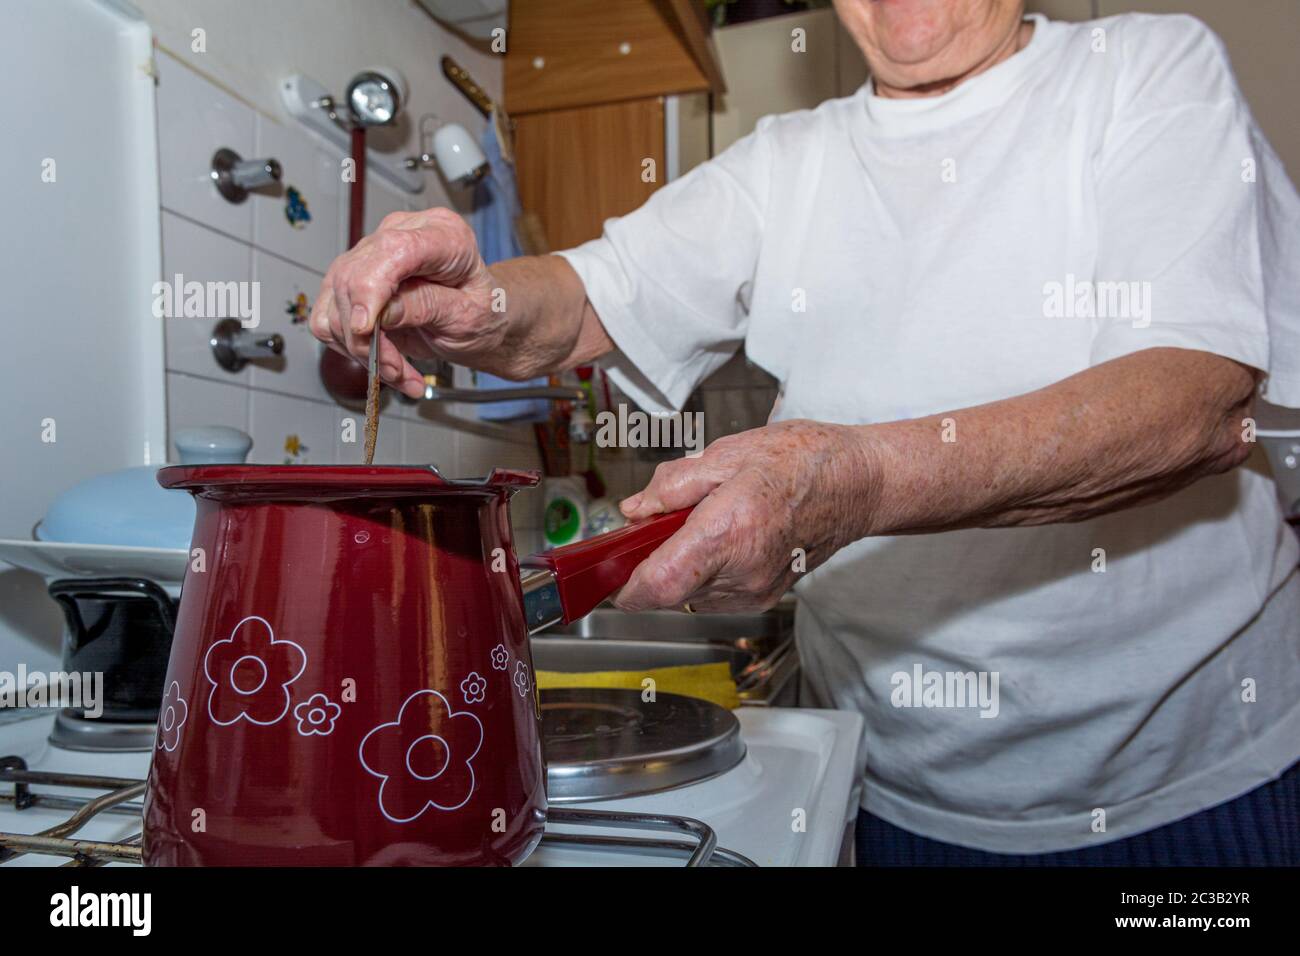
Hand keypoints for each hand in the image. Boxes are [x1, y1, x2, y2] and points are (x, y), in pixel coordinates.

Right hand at [310, 208, 499, 397]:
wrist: (480, 321)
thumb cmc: (484, 313)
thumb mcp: (469, 315)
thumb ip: (427, 307)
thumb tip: (380, 312)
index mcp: (442, 233)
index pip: (393, 248)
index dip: (371, 287)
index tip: (365, 327)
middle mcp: (401, 235)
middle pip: (355, 279)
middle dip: (369, 337)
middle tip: (396, 370)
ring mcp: (372, 257)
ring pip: (336, 303)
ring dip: (361, 350)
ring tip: (398, 371)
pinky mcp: (353, 283)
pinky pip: (329, 318)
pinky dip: (349, 349)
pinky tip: (382, 362)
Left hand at [613, 420, 876, 612]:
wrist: (857, 483)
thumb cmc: (803, 462)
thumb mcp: (727, 454)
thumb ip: (672, 486)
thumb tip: (635, 510)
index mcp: (727, 532)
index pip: (658, 585)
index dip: (624, 587)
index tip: (608, 573)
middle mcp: (740, 572)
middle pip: (668, 589)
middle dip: (653, 560)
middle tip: (664, 523)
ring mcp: (755, 590)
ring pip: (689, 592)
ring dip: (682, 565)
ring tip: (708, 522)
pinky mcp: (764, 597)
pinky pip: (713, 593)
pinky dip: (706, 570)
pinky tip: (728, 537)